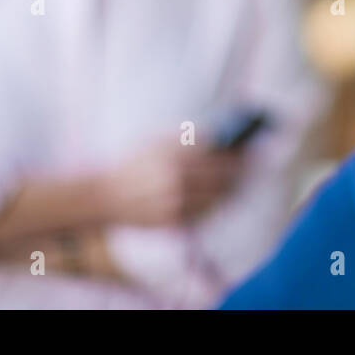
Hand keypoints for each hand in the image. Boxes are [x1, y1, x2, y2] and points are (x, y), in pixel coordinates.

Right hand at [102, 135, 244, 226]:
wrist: (102, 197)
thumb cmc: (131, 164)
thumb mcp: (154, 141)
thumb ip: (184, 138)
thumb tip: (220, 135)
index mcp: (170, 152)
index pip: (216, 149)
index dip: (236, 148)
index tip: (248, 146)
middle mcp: (175, 176)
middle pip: (222, 172)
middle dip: (240, 168)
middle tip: (251, 164)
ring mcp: (174, 200)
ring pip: (217, 194)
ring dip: (232, 187)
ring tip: (240, 180)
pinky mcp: (171, 219)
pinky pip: (204, 211)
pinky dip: (216, 203)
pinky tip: (221, 197)